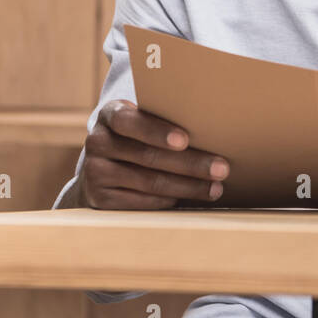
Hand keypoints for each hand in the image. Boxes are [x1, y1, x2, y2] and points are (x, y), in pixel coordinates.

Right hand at [78, 99, 229, 209]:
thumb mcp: (141, 121)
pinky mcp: (100, 199)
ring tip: (215, 187)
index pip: (130, 121)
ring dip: (188, 186)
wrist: (101, 167)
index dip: (157, 131)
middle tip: (221, 168)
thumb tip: (212, 130)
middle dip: (190, 164)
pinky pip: (142, 202)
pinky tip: (191, 199)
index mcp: (110, 114)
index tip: (186, 140)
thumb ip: (162, 120)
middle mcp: (97, 142)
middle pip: (148, 156)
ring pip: (150, 182)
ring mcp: (95, 172)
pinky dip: (170, 200)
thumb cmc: (137, 137)